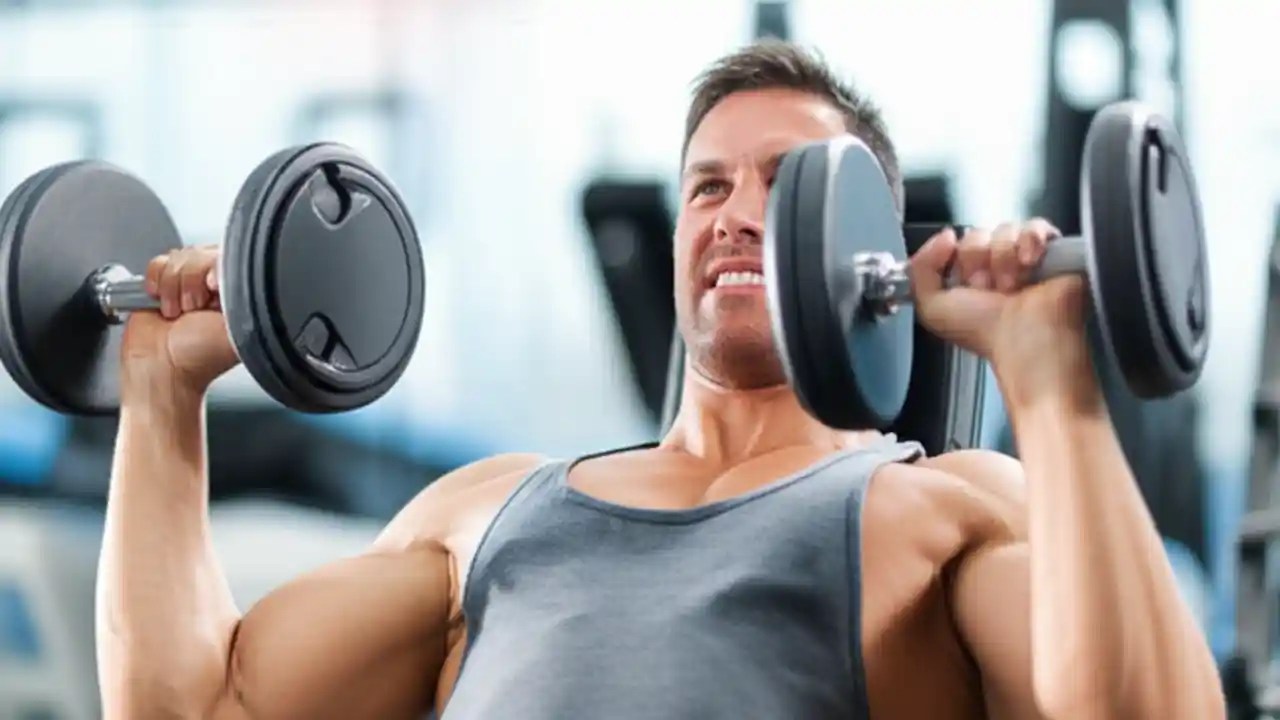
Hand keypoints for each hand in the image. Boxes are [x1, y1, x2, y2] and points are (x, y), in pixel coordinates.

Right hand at [119, 245, 238, 400]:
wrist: (163, 369)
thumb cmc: (201, 357)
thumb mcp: (239, 326)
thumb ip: (251, 298)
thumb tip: (254, 276)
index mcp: (241, 291)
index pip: (232, 255)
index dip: (217, 269)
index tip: (214, 289)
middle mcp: (216, 283)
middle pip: (202, 252)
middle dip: (193, 282)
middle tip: (196, 310)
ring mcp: (188, 281)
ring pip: (179, 257)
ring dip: (174, 288)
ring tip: (180, 314)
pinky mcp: (162, 282)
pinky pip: (158, 263)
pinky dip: (157, 284)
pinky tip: (164, 306)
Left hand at [908, 221, 1094, 406]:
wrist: (1026, 340)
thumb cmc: (983, 332)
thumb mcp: (932, 308)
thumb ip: (920, 270)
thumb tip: (945, 236)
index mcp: (968, 277)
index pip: (955, 242)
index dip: (956, 261)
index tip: (965, 286)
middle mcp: (994, 266)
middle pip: (978, 233)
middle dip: (979, 262)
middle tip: (990, 290)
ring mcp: (1023, 257)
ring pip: (1005, 229)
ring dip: (1004, 258)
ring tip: (1012, 286)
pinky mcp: (1052, 251)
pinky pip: (1036, 226)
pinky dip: (1030, 240)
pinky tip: (1030, 263)